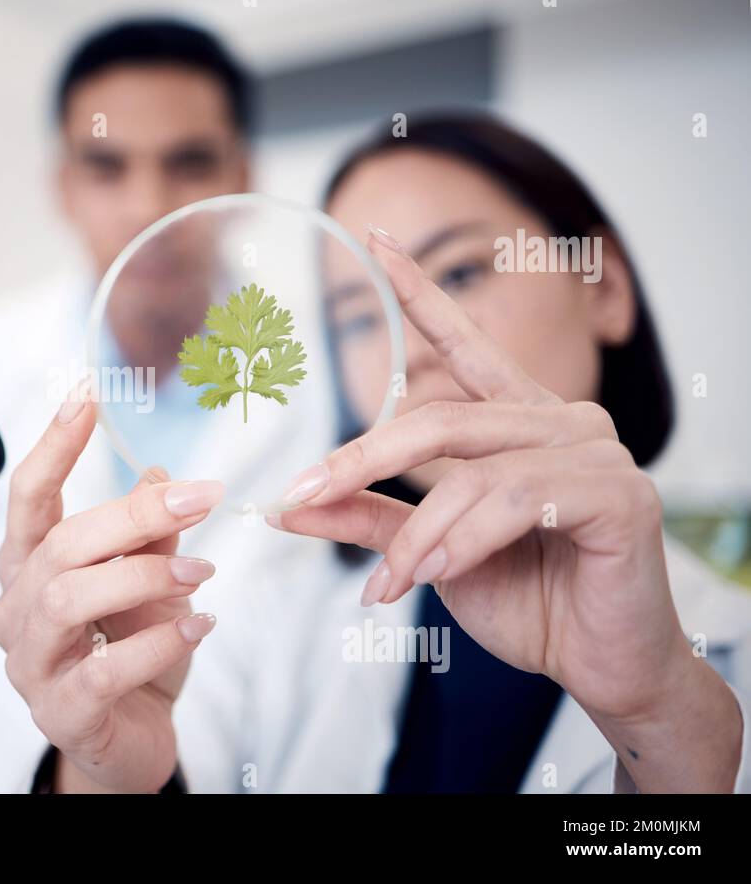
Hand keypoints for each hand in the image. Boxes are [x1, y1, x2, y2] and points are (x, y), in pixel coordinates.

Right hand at [0, 380, 222, 792]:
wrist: (132, 740)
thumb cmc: (132, 653)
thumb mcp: (149, 586)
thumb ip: (150, 537)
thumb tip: (163, 474)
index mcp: (29, 567)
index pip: (29, 498)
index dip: (53, 445)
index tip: (85, 392)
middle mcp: (16, 610)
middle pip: (61, 545)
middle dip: (134, 514)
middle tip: (204, 498)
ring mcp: (30, 664)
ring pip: (71, 598)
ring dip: (146, 577)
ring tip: (204, 576)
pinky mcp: (60, 712)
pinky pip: (104, 668)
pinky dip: (159, 642)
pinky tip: (199, 627)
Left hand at [268, 226, 741, 791]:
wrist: (598, 667)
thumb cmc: (526, 601)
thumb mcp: (429, 553)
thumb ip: (368, 519)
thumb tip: (288, 505)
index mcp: (518, 422)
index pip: (464, 346)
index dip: (420, 293)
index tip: (375, 241)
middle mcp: (560, 421)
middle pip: (437, 418)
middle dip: (359, 460)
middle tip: (300, 495)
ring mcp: (595, 451)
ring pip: (469, 472)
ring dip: (417, 535)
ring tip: (393, 583)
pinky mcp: (620, 494)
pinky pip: (513, 502)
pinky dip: (461, 541)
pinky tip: (439, 576)